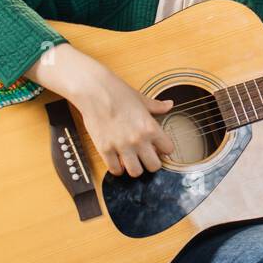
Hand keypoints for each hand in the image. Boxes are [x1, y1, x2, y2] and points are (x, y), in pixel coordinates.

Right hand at [25, 44, 174, 174]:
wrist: (94, 90)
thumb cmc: (117, 92)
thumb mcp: (141, 99)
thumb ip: (156, 106)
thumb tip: (169, 104)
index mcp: (150, 127)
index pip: (168, 149)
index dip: (164, 149)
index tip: (158, 148)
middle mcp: (138, 140)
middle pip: (154, 166)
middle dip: (151, 162)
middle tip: (145, 157)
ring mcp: (121, 146)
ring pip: (135, 172)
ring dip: (134, 168)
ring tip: (131, 160)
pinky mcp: (105, 149)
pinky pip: (115, 169)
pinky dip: (117, 168)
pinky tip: (117, 160)